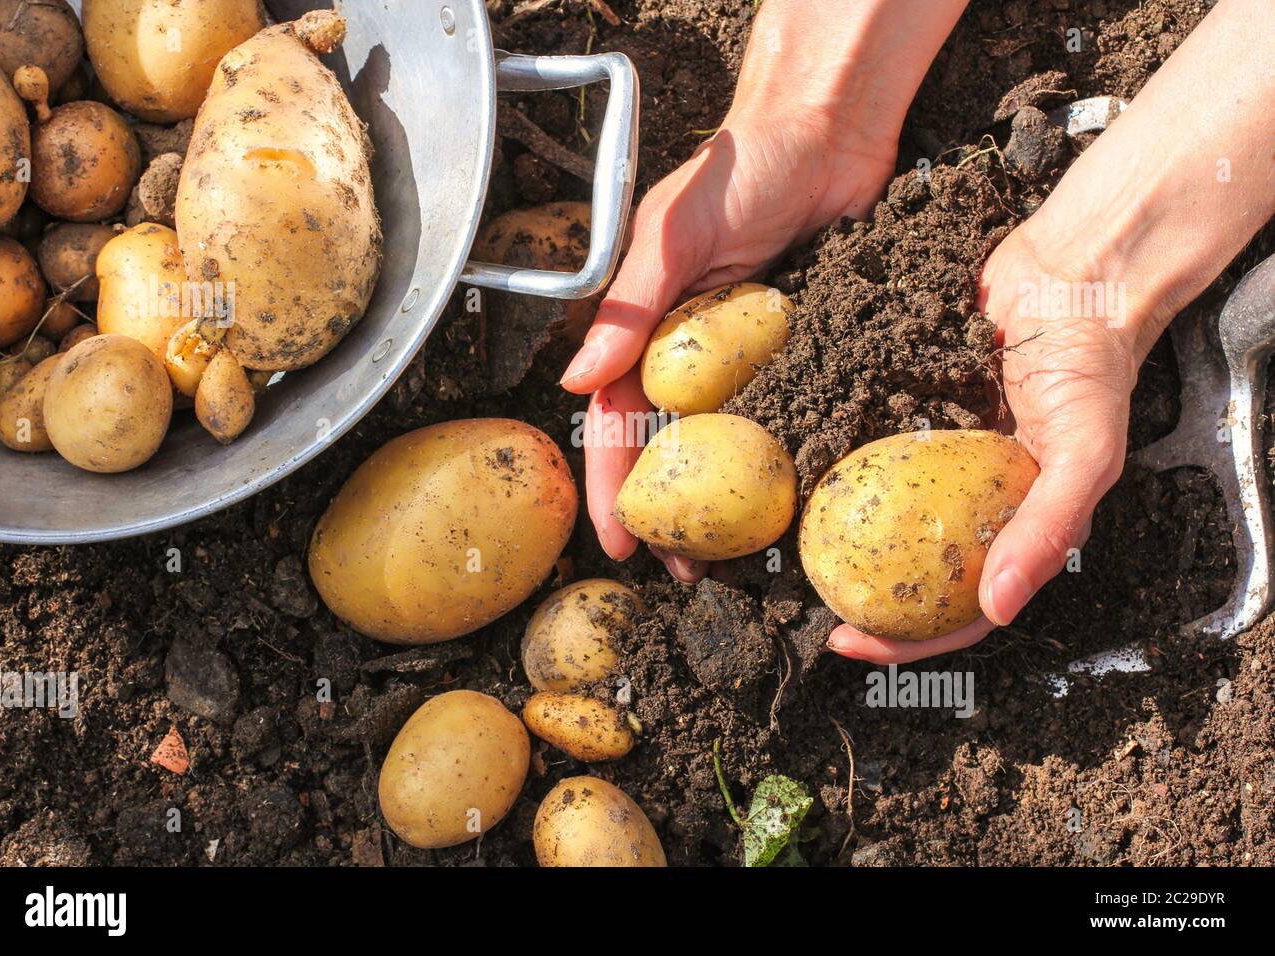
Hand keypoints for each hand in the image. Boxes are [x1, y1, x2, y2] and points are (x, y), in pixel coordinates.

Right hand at [568, 117, 894, 567]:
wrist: (829, 132)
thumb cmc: (742, 166)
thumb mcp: (675, 230)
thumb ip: (630, 302)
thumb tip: (576, 380)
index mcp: (649, 328)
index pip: (618, 418)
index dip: (613, 481)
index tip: (618, 542)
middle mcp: (695, 352)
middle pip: (675, 448)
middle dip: (673, 514)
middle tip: (685, 575)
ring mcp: (751, 357)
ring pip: (733, 446)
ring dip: (730, 506)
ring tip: (738, 563)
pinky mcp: (805, 352)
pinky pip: (793, 414)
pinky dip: (789, 461)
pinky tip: (798, 505)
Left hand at [828, 233, 1135, 662]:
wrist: (1071, 272)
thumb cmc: (1092, 365)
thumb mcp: (1086, 452)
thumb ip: (1050, 528)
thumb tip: (999, 608)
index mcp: (1008, 527)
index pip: (955, 608)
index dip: (904, 639)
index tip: (844, 643)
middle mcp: (963, 502)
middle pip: (903, 568)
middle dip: (852, 593)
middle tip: (796, 598)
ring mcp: (931, 458)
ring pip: (874, 509)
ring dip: (831, 530)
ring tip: (777, 542)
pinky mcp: (905, 407)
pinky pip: (860, 442)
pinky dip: (828, 455)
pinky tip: (789, 462)